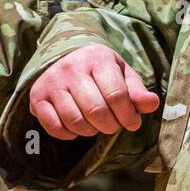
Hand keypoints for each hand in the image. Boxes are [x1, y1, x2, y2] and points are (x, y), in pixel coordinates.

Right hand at [29, 44, 159, 140]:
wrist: (63, 56)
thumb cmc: (99, 70)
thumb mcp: (121, 74)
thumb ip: (137, 90)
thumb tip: (151, 104)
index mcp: (97, 58)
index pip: (116, 94)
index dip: (128, 115)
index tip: (132, 123)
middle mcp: (72, 68)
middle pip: (95, 110)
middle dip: (110, 126)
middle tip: (113, 126)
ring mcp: (52, 82)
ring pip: (75, 120)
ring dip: (90, 131)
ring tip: (96, 126)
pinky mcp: (37, 96)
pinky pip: (54, 126)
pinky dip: (69, 134)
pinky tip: (76, 128)